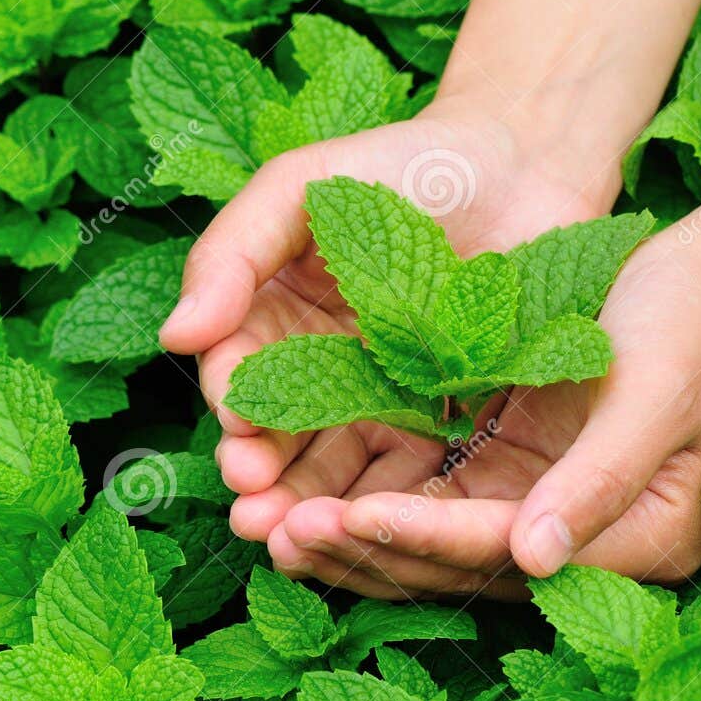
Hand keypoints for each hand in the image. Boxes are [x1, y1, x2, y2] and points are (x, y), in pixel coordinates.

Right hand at [158, 97, 621, 590]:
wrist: (527, 163)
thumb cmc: (406, 164)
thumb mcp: (302, 186)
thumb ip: (232, 252)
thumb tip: (173, 335)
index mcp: (275, 318)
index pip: (240, 377)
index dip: (236, 415)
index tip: (240, 447)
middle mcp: (321, 368)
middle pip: (281, 438)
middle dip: (264, 480)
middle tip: (257, 513)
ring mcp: (385, 401)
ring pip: (336, 468)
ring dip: (310, 507)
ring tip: (299, 538)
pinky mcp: (448, 422)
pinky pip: (412, 472)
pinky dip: (388, 505)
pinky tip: (376, 530)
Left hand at [253, 230, 700, 598]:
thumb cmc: (691, 323)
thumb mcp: (653, 392)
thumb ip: (600, 479)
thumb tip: (534, 559)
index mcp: (639, 539)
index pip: (505, 549)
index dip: (423, 536)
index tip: (345, 513)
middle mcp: (583, 544)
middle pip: (457, 564)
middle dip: (365, 549)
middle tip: (274, 527)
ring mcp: (542, 514)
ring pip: (431, 546)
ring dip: (351, 537)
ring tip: (265, 520)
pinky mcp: (510, 480)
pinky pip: (427, 505)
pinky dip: (367, 503)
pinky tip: (302, 491)